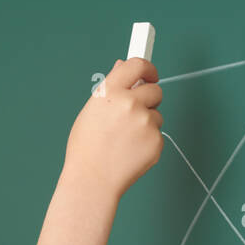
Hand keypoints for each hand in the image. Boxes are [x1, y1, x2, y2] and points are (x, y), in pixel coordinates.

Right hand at [62, 58, 162, 200]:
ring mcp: (145, 122)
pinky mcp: (156, 141)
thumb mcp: (91, 111)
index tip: (151, 74)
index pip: (138, 65)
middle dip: (149, 100)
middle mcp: (130, 102)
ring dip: (147, 123)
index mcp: (110, 91)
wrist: (92, 179)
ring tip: (125, 140)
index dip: (148, 68)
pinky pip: (157, 135)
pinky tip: (130, 151)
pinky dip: (148, 142)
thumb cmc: (86, 148)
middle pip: (156, 90)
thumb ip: (111, 88)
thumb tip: (122, 66)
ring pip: (157, 115)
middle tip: (135, 115)